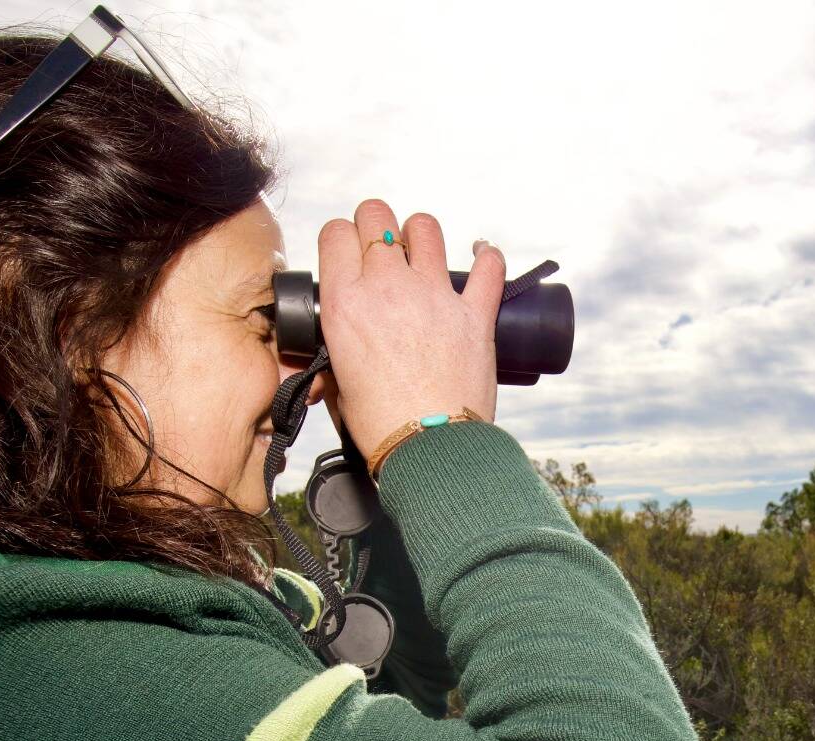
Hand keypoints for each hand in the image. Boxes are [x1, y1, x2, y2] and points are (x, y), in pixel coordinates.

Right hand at [316, 199, 502, 473]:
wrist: (428, 449)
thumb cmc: (379, 425)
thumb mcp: (337, 384)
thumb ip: (332, 357)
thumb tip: (325, 359)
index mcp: (346, 303)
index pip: (336, 234)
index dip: (341, 238)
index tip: (348, 253)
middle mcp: (388, 288)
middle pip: (377, 215)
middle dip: (376, 224)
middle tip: (382, 248)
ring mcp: (434, 296)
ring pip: (427, 227)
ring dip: (421, 234)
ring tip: (422, 251)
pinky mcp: (474, 314)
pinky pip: (489, 267)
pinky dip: (488, 257)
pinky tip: (482, 255)